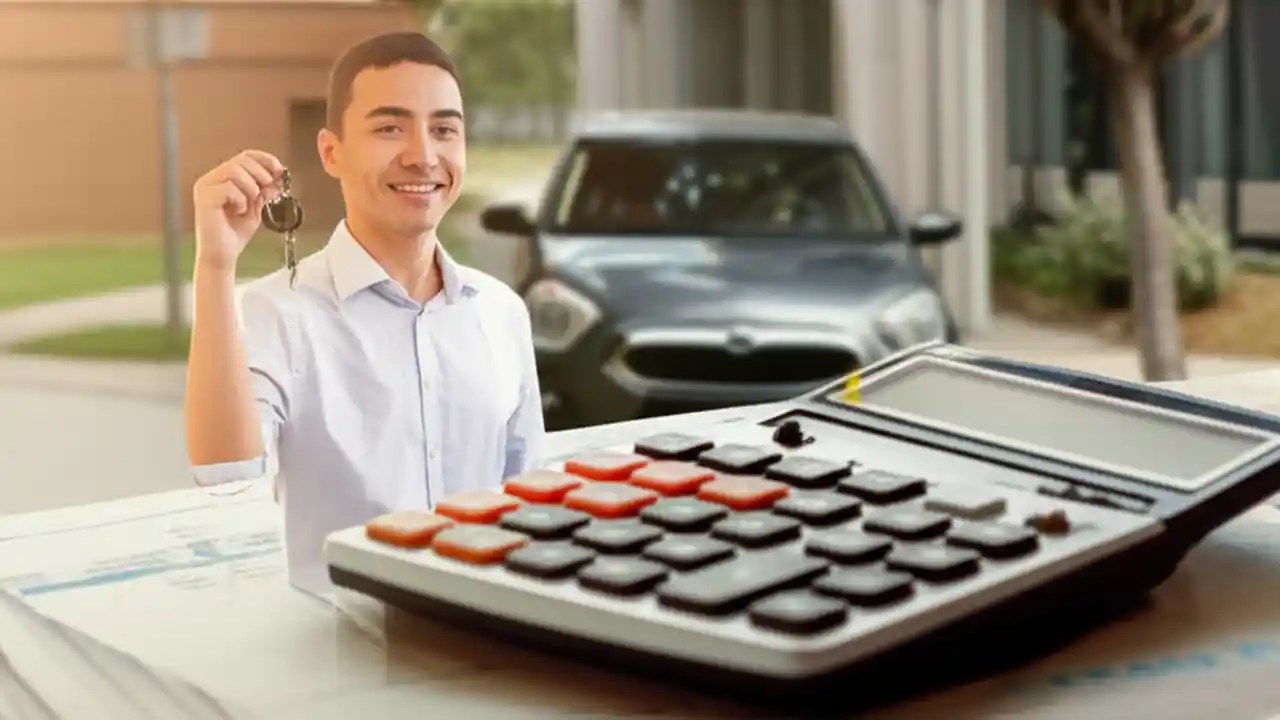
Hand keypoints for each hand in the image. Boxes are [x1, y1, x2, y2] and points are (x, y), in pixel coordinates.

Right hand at [192, 150, 284, 271]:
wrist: (222, 255)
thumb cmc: (235, 232)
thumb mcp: (256, 208)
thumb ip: (264, 191)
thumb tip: (278, 176)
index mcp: (222, 178)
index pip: (244, 157)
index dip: (264, 159)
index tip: (279, 169)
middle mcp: (210, 179)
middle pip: (240, 161)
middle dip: (260, 173)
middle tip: (267, 188)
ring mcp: (205, 187)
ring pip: (234, 171)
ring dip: (250, 187)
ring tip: (249, 204)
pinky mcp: (204, 199)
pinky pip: (228, 188)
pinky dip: (240, 199)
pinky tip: (238, 211)